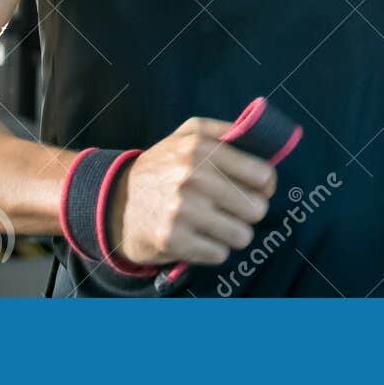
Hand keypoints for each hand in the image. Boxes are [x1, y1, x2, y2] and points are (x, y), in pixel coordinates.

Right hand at [109, 116, 277, 268]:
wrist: (117, 201)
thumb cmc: (164, 166)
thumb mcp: (189, 133)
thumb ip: (228, 130)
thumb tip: (266, 141)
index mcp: (201, 147)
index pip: (263, 175)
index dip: (265, 185)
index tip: (257, 188)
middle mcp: (192, 176)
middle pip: (256, 208)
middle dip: (249, 211)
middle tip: (233, 209)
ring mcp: (182, 209)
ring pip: (242, 235)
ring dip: (233, 233)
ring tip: (217, 223)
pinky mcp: (173, 239)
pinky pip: (219, 254)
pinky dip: (213, 249)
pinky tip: (199, 237)